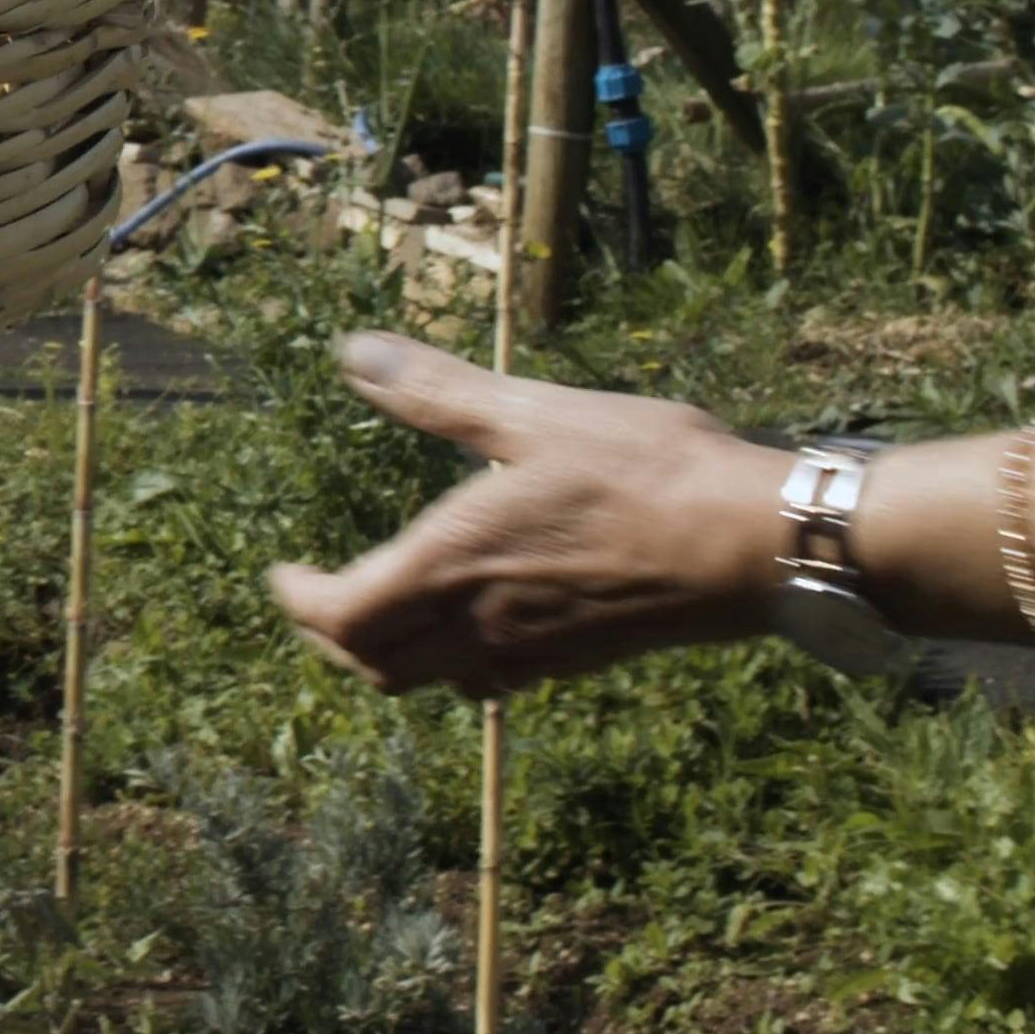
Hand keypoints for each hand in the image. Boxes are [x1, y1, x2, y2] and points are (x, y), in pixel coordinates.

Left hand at [267, 332, 791, 699]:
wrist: (755, 543)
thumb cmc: (644, 470)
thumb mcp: (531, 415)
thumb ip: (436, 392)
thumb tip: (352, 353)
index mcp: (453, 566)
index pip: (341, 618)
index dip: (298, 604)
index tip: (280, 575)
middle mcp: (482, 624)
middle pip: (376, 665)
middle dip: (333, 639)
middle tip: (316, 599)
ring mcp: (534, 651)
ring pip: (432, 680)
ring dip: (390, 656)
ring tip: (380, 611)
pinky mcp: (580, 657)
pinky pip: (491, 679)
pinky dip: (454, 663)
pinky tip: (471, 624)